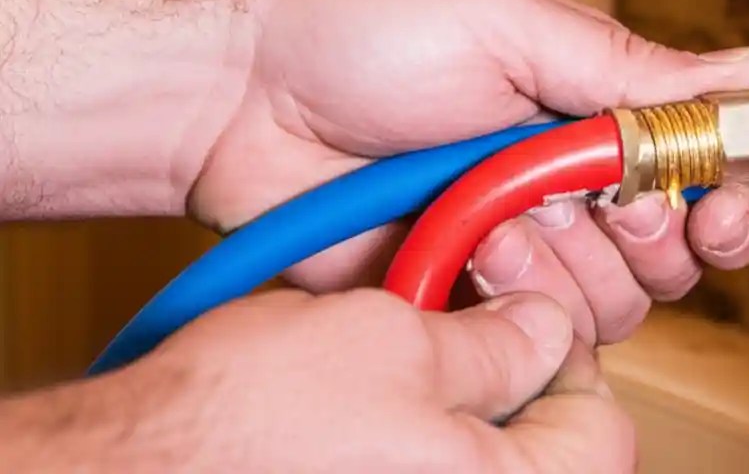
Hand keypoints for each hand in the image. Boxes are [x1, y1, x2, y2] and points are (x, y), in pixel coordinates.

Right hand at [0, 289, 632, 471]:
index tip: (534, 307)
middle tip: (476, 309)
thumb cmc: (244, 425)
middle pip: (549, 439)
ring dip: (465, 381)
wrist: (131, 465)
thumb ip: (499, 343)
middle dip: (519, 362)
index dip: (571, 351)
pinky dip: (421, 411)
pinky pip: (430, 457)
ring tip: (415, 330)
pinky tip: (379, 367)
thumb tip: (547, 329)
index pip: (600, 425)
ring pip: (486, 445)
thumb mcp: (394, 345)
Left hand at [190, 0, 748, 343]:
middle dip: (651, 233)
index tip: (718, 198)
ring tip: (501, 211)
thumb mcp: (505, 19)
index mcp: (586, 106)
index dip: (728, 192)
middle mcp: (563, 180)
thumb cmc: (357, 30)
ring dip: (569, 261)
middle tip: (603, 198)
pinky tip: (468, 250)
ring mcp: (516, 243)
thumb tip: (743, 70)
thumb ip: (625, 62)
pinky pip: (534, 332)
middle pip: (674, 251)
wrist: (238, 92)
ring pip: (613, 301)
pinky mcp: (463, 293)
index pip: (699, 165)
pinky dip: (515, 298)